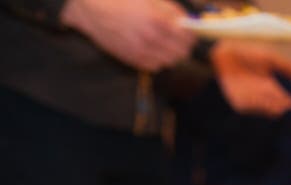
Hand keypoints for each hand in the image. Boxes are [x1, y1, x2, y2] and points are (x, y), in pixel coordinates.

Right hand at [61, 0, 194, 71]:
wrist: (93, 10)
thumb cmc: (123, 0)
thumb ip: (173, 11)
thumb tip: (190, 22)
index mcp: (157, 20)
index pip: (188, 36)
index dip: (192, 34)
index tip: (191, 32)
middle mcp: (151, 38)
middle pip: (182, 52)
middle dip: (184, 45)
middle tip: (180, 39)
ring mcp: (142, 51)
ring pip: (171, 61)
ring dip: (172, 53)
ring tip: (165, 43)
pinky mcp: (134, 60)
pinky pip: (156, 66)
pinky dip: (159, 60)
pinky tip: (153, 49)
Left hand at [210, 41, 290, 116]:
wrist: (226, 53)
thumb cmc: (248, 53)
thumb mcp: (270, 57)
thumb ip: (285, 65)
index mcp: (269, 85)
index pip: (279, 97)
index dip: (284, 100)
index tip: (290, 103)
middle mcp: (260, 94)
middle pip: (271, 104)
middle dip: (277, 105)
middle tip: (283, 106)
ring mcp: (249, 99)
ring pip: (261, 107)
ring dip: (267, 106)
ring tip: (275, 107)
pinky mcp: (238, 101)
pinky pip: (248, 106)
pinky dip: (254, 105)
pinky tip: (260, 103)